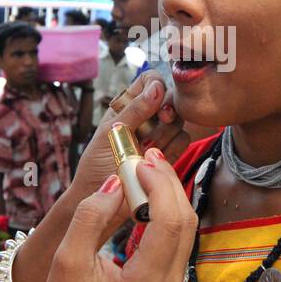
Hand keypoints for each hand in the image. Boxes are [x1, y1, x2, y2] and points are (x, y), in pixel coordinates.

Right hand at [40, 150, 196, 281]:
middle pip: (185, 221)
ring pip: (185, 229)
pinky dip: (164, 213)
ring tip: (143, 169)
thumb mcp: (67, 261)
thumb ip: (91, 217)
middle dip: (167, 183)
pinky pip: (176, 241)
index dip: (159, 183)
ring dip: (168, 196)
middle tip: (144, 155)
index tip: (138, 160)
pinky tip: (144, 196)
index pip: (170, 221)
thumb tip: (115, 183)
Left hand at [75, 72, 188, 194]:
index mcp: (127, 105)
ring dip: (165, 133)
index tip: (157, 97)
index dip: (157, 84)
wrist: (102, 201)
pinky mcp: (169, 153)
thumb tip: (157, 87)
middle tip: (162, 120)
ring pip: (178, 120)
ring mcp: (159, 135)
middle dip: (168, 109)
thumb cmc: (96, 165)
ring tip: (146, 148)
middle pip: (170, 98)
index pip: (149, 81)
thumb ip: (134, 110)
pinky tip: (156, 157)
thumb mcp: (110, 134)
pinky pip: (183, 140)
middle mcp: (146, 117)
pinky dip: (173, 147)